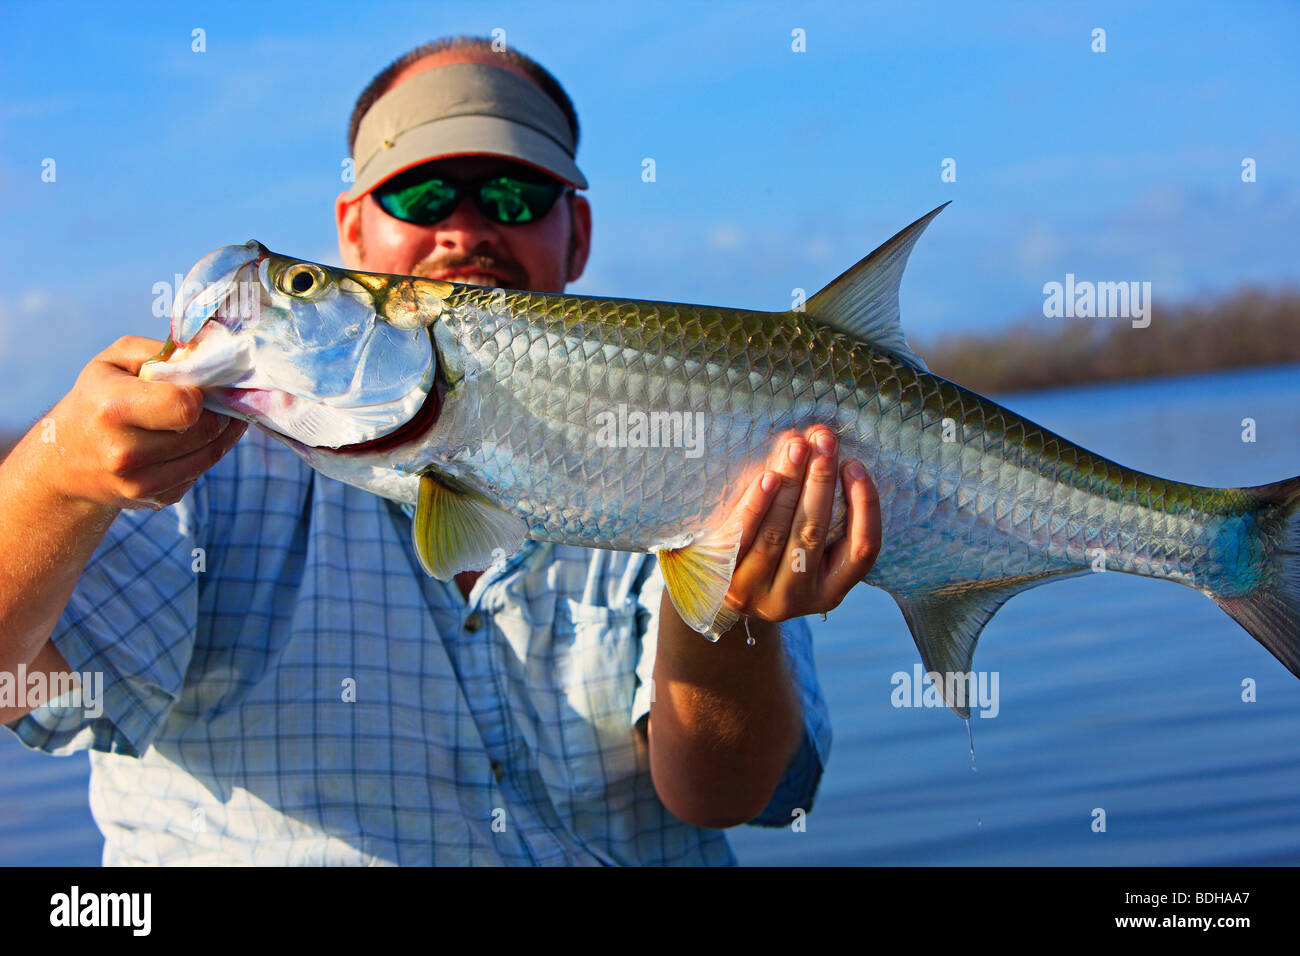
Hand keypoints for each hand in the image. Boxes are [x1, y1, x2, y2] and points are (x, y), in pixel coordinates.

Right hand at [41, 336, 245, 510]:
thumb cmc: (97, 398)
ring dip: (219, 434)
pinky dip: (204, 454)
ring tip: (207, 416)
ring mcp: (140, 483)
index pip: (186, 406)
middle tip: (213, 399)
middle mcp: (124, 453)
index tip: (195, 387)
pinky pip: (201, 472)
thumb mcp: (115, 361)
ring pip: (211, 453)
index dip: (200, 394)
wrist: (66, 458)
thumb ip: (162, 352)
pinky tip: (190, 440)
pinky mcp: (156, 499)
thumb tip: (208, 355)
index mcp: (112, 409)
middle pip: (205, 430)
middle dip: (215, 412)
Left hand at [721, 425, 879, 623]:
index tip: (854, 465)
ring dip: (791, 484)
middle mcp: (798, 597)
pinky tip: (768, 477)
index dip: (865, 506)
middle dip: (822, 482)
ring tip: (797, 447)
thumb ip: (814, 500)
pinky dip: (758, 505)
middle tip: (824, 440)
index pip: (862, 549)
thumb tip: (813, 437)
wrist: (713, 592)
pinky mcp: (725, 580)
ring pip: (779, 533)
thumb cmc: (769, 555)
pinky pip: (743, 537)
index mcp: (830, 591)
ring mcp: (758, 592)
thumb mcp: (801, 542)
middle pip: (815, 533)